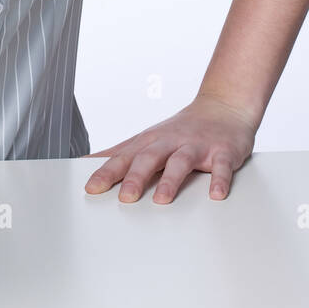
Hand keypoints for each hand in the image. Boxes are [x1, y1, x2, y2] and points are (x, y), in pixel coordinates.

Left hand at [81, 92, 257, 204]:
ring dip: (171, 180)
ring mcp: (197, 146)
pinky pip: (222, 166)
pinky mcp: (223, 152)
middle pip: (150, 158)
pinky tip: (216, 195)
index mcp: (150, 142)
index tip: (92, 189)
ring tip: (162, 200)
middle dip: (136, 177)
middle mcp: (170, 142)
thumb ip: (119, 153)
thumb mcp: (147, 138)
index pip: (124, 158)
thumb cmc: (179, 131)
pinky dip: (219, 180)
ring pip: (181, 161)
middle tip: (125, 198)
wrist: (222, 107)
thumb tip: (86, 164)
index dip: (107, 173)